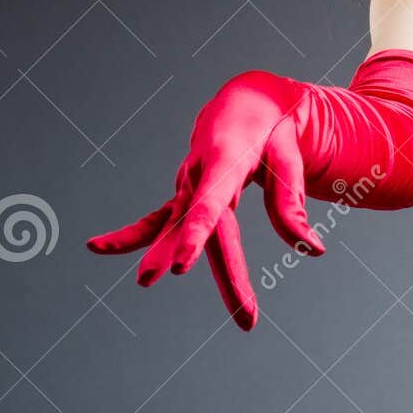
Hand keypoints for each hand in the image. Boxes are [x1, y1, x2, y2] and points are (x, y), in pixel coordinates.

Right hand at [85, 72, 324, 330]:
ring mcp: (187, 185)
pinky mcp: (184, 194)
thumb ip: (291, 203)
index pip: (209, 205)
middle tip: (238, 313)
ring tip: (145, 280)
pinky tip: (99, 245)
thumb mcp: (289, 154)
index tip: (180, 266)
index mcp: (225, 160)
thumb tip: (313, 250)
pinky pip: (158, 218)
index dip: (195, 234)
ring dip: (161, 255)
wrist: (246, 100)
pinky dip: (131, 234)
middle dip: (215, 268)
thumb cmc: (272, 127)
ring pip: (179, 228)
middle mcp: (199, 174)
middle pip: (203, 227)